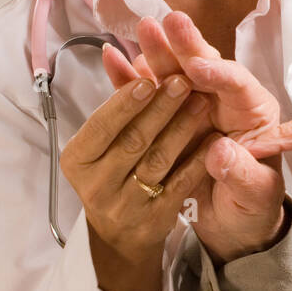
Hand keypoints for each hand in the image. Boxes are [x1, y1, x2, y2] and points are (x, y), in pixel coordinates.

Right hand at [59, 72, 219, 290]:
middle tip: (181, 80)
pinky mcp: (155, 220)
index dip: (123, 102)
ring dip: (180, 128)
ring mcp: (126, 207)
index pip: (99, 127)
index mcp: (77, 161)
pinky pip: (179, 185)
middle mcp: (96, 187)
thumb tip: (117, 54)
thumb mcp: (101, 144)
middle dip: (159, 108)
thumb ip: (115, 107)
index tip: (146, 78)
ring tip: (200, 101)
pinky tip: (214, 140)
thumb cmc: (112, 174)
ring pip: (157, 160)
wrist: (122, 236)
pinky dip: (197, 160)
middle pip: (131, 141)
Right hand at [101, 12, 287, 261]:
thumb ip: (243, 175)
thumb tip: (220, 153)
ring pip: (173, 74)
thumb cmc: (251, 205)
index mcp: (253, 113)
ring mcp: (192, 107)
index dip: (219, 73)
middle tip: (169, 22)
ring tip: (142, 29)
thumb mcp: (255, 196)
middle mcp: (222, 102)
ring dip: (157, 52)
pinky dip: (129, 78)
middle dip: (186, 46)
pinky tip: (113, 57)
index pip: (238, 84)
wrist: (232, 222)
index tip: (198, 67)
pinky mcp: (166, 118)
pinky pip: (146, 95)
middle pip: (204, 68)